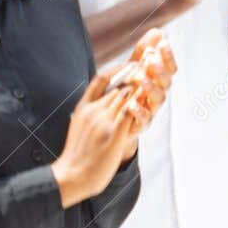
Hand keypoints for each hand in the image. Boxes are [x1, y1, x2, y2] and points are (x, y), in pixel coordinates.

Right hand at [52, 29, 173, 208]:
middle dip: (136, 67)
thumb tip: (100, 105)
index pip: (101, 80)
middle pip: (118, 83)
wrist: (71, 175)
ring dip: (142, 78)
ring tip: (156, 63)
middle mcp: (94, 110)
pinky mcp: (114, 133)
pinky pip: (130, 112)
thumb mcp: (79, 126)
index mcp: (84, 107)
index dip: (119, 68)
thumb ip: (91, 113)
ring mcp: (103, 121)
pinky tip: (152, 90)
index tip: (133, 59)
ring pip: (126, 94)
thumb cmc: (77, 155)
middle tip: (154, 52)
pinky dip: (141, 99)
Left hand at [101, 28, 177, 161]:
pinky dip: (139, 111)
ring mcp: (151, 111)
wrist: (115, 127)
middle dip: (159, 70)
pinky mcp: (140, 126)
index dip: (168, 56)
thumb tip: (157, 31)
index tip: (164, 43)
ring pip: (158, 99)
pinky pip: (144, 120)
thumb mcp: (133, 71)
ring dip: (150, 87)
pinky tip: (132, 104)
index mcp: (157, 82)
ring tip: (139, 77)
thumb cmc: (128, 94)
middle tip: (150, 59)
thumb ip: (142, 53)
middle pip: (165, 82)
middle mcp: (157, 95)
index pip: (168, 68)